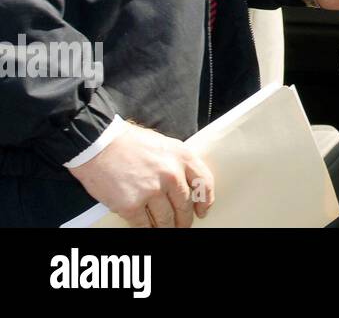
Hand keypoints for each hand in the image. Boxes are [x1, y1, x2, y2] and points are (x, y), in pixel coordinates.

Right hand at [67, 123, 213, 227]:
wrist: (98, 145)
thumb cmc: (129, 143)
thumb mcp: (164, 145)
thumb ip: (177, 163)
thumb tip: (185, 184)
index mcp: (182, 157)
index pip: (204, 183)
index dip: (206, 201)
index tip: (202, 211)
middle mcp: (171, 175)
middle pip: (184, 206)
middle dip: (184, 220)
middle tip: (182, 225)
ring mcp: (152, 191)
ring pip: (166, 219)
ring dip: (166, 227)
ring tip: (165, 229)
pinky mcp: (131, 205)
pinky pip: (144, 225)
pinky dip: (147, 229)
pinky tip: (147, 228)